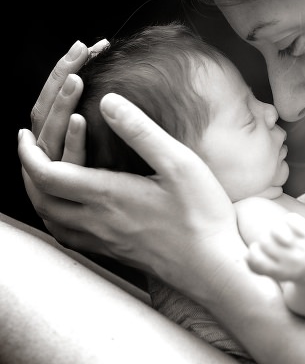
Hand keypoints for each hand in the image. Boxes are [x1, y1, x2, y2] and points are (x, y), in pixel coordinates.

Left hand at [19, 93, 242, 295]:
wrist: (214, 268)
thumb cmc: (202, 215)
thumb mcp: (179, 163)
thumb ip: (141, 131)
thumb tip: (107, 101)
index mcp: (107, 195)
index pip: (46, 175)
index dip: (28, 153)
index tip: (25, 134)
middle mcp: (97, 221)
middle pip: (40, 198)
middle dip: (27, 171)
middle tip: (29, 149)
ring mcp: (105, 241)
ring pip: (51, 220)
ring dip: (39, 194)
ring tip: (45, 173)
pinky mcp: (116, 253)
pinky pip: (69, 236)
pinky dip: (57, 217)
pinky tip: (73, 210)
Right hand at [246, 213, 304, 283]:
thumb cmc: (289, 269)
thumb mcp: (274, 273)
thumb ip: (257, 266)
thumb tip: (246, 255)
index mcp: (281, 272)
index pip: (257, 260)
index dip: (252, 253)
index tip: (257, 252)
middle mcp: (293, 261)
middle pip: (265, 242)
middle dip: (263, 241)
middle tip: (271, 244)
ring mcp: (302, 246)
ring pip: (275, 229)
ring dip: (274, 230)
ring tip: (278, 235)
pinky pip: (291, 219)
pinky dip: (288, 220)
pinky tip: (291, 227)